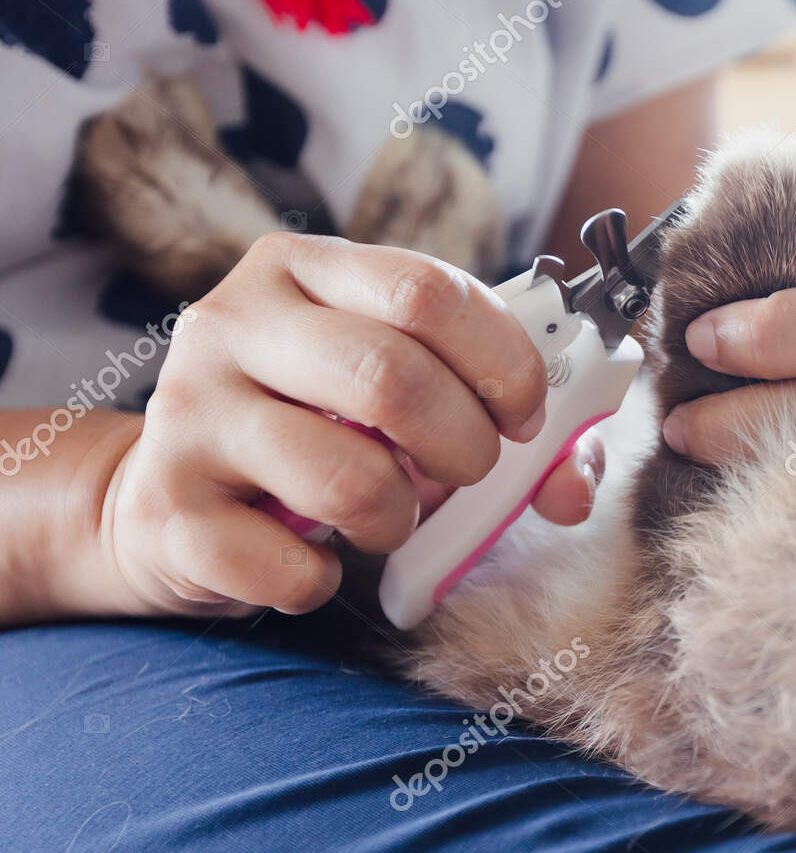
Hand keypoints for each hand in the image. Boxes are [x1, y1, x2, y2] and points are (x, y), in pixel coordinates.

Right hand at [103, 233, 599, 617]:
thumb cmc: (320, 435)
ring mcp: (188, 413)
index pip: (428, 291)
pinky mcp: (166, 509)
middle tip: (467, 472)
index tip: (522, 416)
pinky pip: (290, 566)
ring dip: (397, 518)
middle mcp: (232, 324)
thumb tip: (571, 488)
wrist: (170, 499)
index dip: (503, 363)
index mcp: (304, 271)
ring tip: (385, 514)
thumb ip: (505, 424)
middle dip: (465, 447)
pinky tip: (310, 559)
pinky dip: (324, 581)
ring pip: (347, 479)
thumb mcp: (403, 397)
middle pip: (392, 378)